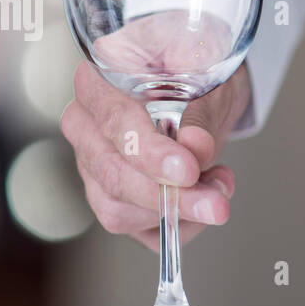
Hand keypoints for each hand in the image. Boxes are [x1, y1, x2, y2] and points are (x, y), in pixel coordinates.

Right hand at [61, 32, 250, 250]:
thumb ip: (198, 115)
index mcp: (97, 82)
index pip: (113, 123)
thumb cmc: (197, 74)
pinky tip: (205, 199)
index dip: (150, 153)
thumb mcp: (206, 79)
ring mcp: (93, 168)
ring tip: (219, 185)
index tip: (187, 170)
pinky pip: (140, 231)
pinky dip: (180, 227)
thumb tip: (195, 147)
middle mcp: (85, 128)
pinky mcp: (114, 200)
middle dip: (169, 196)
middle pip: (112, 175)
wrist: (205, 91)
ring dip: (178, 212)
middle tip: (217, 201)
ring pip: (119, 210)